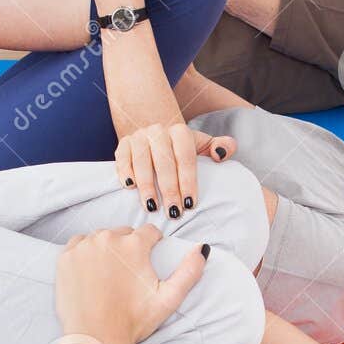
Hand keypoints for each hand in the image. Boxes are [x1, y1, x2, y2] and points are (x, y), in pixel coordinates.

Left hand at [55, 224, 206, 343]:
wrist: (95, 338)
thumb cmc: (132, 321)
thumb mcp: (168, 299)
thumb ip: (189, 271)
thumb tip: (202, 249)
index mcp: (134, 245)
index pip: (149, 232)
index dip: (152, 246)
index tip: (147, 260)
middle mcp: (107, 239)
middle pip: (123, 233)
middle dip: (127, 248)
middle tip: (126, 274)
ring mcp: (83, 247)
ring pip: (100, 238)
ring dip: (105, 250)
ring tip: (108, 275)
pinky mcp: (65, 258)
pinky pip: (77, 245)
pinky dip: (84, 254)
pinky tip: (90, 273)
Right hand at [116, 123, 236, 216]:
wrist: (155, 136)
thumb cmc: (181, 149)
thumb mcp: (202, 146)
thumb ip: (220, 147)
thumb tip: (222, 153)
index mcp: (180, 132)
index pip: (186, 158)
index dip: (188, 182)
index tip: (190, 203)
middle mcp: (159, 131)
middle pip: (164, 162)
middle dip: (169, 190)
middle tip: (174, 212)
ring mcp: (139, 136)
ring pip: (142, 161)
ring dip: (146, 186)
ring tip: (152, 207)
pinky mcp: (123, 143)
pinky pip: (122, 158)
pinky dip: (125, 172)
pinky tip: (129, 188)